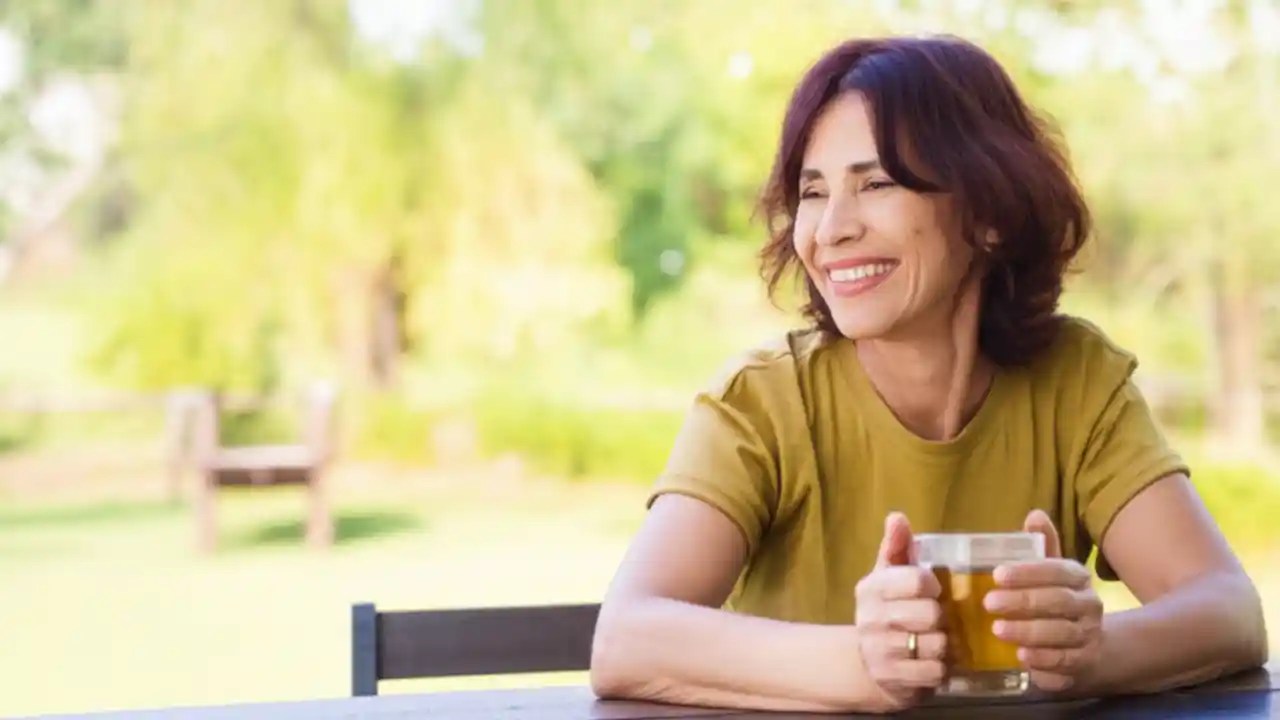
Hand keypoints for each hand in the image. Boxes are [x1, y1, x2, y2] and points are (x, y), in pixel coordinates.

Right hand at [853, 512, 947, 710]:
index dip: (934, 585)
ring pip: (936, 645)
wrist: (866, 663)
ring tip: (935, 641)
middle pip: (930, 614)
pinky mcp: (893, 679)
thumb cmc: (887, 610)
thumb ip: (897, 547)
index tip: (933, 590)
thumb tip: (897, 516)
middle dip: (940, 618)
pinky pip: (934, 672)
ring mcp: (880, 651)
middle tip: (935, 620)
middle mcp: (871, 618)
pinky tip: (931, 662)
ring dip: (943, 645)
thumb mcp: (888, 576)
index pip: (918, 580)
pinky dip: (939, 669)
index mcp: (872, 587)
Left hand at [986, 510, 1103, 692]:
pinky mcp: (1084, 664)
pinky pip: (1065, 663)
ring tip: (999, 631)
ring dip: (1029, 633)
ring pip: (1061, 634)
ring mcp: (1089, 636)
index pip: (1057, 570)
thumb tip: (1035, 514)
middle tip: (989, 603)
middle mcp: (1088, 605)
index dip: (1028, 572)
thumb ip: (1041, 545)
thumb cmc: (1058, 600)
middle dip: (1023, 602)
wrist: (1094, 644)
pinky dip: (1044, 661)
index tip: (997, 574)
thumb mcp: (1051, 571)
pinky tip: (1022, 658)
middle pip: (1057, 602)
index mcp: (1078, 577)